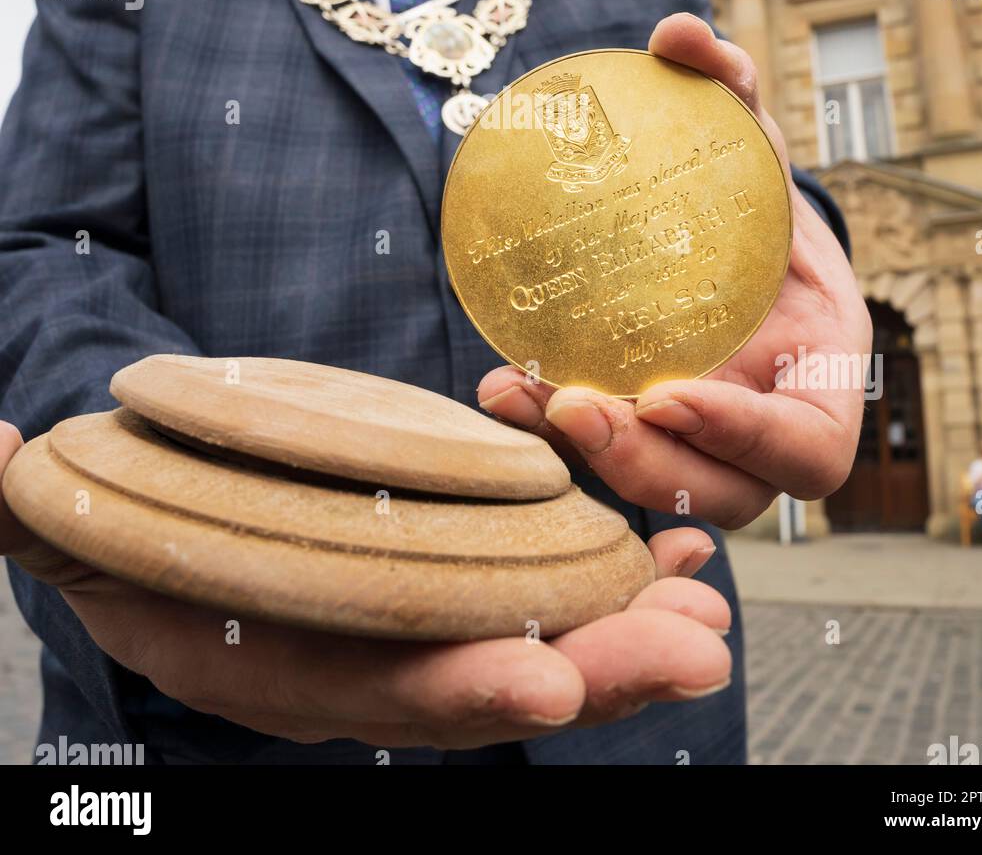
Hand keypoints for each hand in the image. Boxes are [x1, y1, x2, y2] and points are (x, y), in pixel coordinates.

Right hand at [0, 419, 730, 748]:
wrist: (155, 514)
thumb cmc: (113, 513)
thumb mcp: (58, 506)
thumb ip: (22, 493)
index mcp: (266, 656)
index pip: (365, 690)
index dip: (450, 689)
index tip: (544, 681)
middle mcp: (350, 657)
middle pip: (482, 681)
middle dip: (592, 675)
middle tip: (696, 647)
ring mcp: (404, 623)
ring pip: (529, 642)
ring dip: (628, 632)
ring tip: (710, 602)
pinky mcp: (439, 577)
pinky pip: (534, 591)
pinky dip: (609, 581)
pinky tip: (675, 547)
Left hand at [477, 12, 871, 530]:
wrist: (731, 241)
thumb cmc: (758, 197)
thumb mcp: (752, 141)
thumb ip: (728, 87)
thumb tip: (675, 29)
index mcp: (820, 374)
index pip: (813, 451)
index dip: (750, 440)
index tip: (671, 394)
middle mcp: (763, 430)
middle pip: (723, 495)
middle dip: (646, 464)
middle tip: (575, 405)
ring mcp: (702, 446)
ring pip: (654, 489)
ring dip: (583, 458)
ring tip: (515, 391)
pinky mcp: (644, 436)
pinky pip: (602, 455)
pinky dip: (548, 428)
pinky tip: (498, 383)